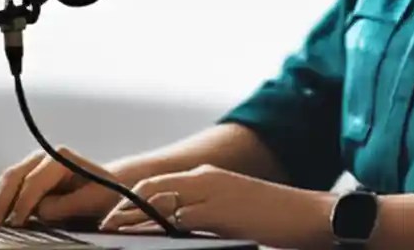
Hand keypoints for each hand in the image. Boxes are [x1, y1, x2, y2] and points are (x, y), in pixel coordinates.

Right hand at [0, 146, 131, 228]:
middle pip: (14, 177)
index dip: (23, 203)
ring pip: (7, 181)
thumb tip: (38, 210)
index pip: (35, 181)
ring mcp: (32, 166)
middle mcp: (43, 158)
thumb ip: (64, 205)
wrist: (107, 188)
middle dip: (1, 202)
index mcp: (61, 158)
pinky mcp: (26, 179)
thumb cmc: (103, 193)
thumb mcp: (92, 200)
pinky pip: (7, 188)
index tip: (16, 224)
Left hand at [98, 164, 334, 249]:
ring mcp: (211, 193)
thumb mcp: (231, 212)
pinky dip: (155, 226)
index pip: (157, 184)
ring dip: (132, 217)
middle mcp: (204, 178)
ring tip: (113, 231)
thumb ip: (203, 216)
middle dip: (124, 208)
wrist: (308, 215)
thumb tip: (177, 229)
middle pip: (151, 189)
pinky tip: (142, 236)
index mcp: (207, 176)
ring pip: (159, 201)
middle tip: (104, 227)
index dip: (131, 200)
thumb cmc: (273, 218)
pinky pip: (177, 218)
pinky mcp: (218, 211)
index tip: (114, 218)